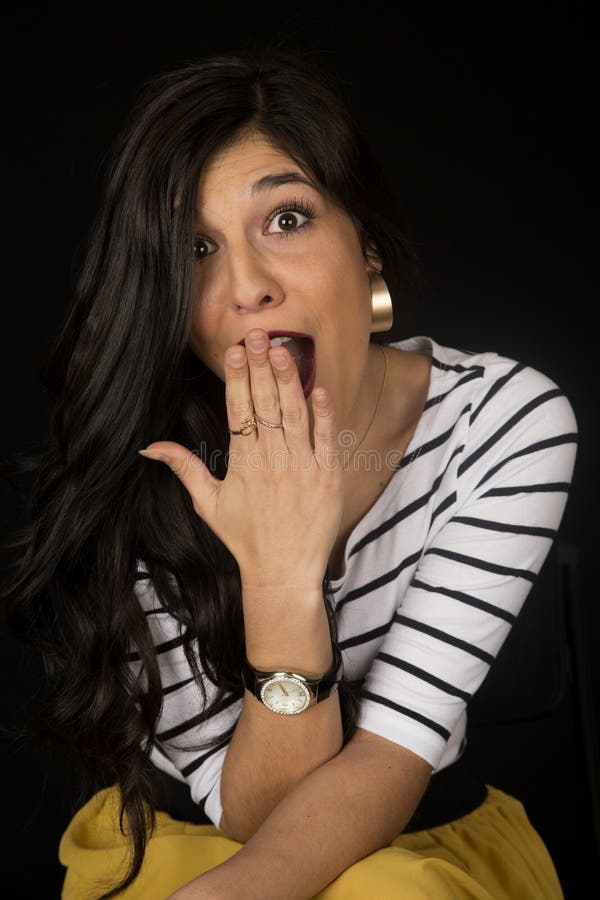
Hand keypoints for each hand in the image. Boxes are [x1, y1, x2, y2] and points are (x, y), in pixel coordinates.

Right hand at [139, 328, 342, 586]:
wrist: (283, 573)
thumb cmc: (244, 539)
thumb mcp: (207, 503)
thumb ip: (183, 468)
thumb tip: (149, 447)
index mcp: (243, 463)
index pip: (239, 410)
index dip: (238, 377)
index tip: (236, 349)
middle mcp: (272, 461)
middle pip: (266, 404)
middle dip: (261, 367)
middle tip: (259, 335)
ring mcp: (303, 467)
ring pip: (296, 415)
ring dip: (290, 380)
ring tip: (284, 350)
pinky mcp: (328, 477)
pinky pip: (327, 439)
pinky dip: (324, 414)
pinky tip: (319, 389)